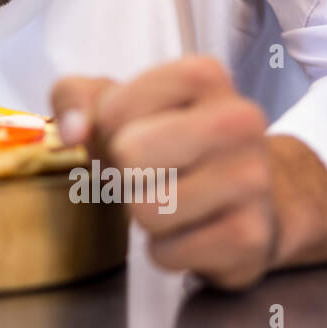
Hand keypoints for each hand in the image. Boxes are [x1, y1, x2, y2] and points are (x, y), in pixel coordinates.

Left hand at [51, 56, 281, 289]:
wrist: (252, 195)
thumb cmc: (169, 139)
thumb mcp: (116, 102)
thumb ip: (75, 97)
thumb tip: (73, 133)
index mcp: (203, 75)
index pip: (112, 112)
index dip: (105, 132)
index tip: (133, 135)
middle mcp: (240, 120)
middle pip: (130, 156)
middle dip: (123, 174)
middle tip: (147, 173)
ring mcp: (253, 179)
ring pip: (147, 210)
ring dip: (144, 214)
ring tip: (170, 199)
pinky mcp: (250, 236)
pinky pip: (167, 252)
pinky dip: (165, 249)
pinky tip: (190, 229)